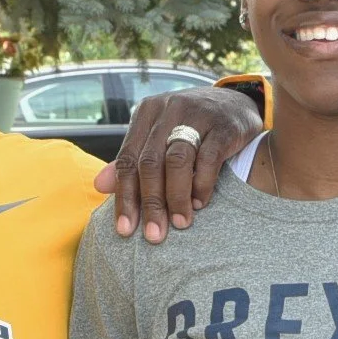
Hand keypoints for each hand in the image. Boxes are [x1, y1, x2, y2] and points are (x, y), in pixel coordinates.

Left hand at [94, 86, 262, 242]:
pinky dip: (202, 185)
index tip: (125, 229)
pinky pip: (208, 159)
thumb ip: (133, 160)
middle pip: (151, 163)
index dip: (124, 197)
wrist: (237, 104)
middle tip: (154, 234)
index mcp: (147, 113)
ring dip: (176, 197)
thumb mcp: (160, 136)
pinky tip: (199, 203)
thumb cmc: (192, 126)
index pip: (127, 159)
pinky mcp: (223, 126)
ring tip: (180, 223)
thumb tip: (99, 186)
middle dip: (150, 203)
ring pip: (177, 161)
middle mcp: (168, 110)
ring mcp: (197, 115)